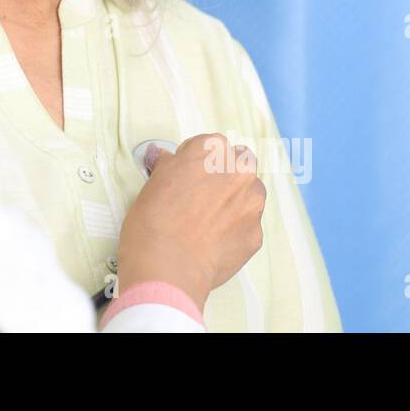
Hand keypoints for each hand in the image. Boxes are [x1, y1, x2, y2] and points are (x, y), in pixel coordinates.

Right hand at [116, 133, 267, 311]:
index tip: (187, 176)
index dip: (197, 162)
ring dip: (236, 202)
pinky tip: (214, 242)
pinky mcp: (256, 234)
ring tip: (210, 222)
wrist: (168, 265)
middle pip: (239, 164)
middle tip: (203, 196)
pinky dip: (235, 231)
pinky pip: (248, 226)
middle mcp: (238, 171)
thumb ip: (170, 166)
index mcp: (211, 150)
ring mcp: (251, 203)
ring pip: (251, 194)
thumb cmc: (153, 221)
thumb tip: (168, 160)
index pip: (211, 145)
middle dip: (226, 176)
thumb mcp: (153, 182)